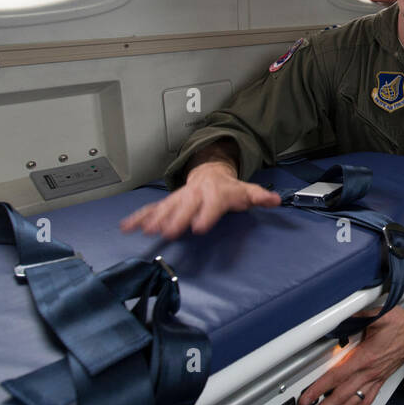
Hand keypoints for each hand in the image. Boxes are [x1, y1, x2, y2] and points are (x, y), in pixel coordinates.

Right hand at [119, 161, 281, 238]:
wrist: (212, 173)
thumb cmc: (230, 188)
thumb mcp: (247, 191)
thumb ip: (260, 197)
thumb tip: (276, 200)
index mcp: (216, 194)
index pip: (212, 205)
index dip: (206, 215)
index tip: (199, 227)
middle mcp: (195, 194)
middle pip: (185, 206)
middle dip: (175, 218)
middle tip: (167, 231)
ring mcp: (180, 197)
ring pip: (166, 206)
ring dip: (154, 217)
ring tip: (145, 229)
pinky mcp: (168, 202)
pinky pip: (152, 208)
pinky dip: (139, 216)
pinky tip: (127, 226)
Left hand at [298, 304, 403, 404]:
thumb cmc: (400, 322)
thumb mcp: (376, 315)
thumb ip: (354, 317)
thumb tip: (337, 318)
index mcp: (365, 357)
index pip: (337, 377)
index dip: (319, 389)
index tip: (306, 400)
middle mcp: (369, 372)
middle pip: (341, 397)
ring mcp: (375, 379)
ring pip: (352, 403)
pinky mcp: (380, 381)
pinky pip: (366, 402)